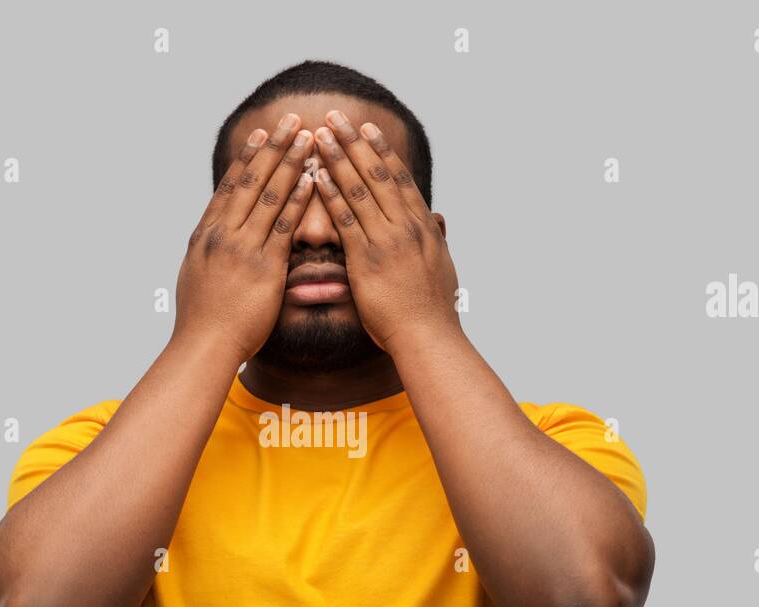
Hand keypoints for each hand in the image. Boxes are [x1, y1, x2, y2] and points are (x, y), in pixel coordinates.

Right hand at [174, 113, 315, 361]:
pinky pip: (283, 225)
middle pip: (250, 181)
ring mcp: (241, 248)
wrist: (204, 346)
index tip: (261, 136)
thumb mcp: (197, 278)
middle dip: (272, 148)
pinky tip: (312, 178)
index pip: (229, 187)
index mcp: (205, 236)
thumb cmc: (202, 322)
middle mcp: (222, 235)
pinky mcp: (262, 267)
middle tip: (290, 120)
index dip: (247, 159)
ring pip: (268, 195)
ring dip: (290, 163)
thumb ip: (208, 255)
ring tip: (308, 137)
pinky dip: (297, 199)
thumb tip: (213, 243)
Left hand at [312, 109, 459, 352]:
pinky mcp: (367, 259)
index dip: (382, 151)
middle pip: (378, 174)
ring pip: (360, 189)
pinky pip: (346, 220)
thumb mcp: (442, 265)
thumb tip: (438, 219)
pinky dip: (330, 195)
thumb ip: (437, 238)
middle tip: (336, 117)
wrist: (428, 337)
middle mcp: (406, 226)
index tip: (368, 129)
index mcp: (422, 226)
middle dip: (355, 143)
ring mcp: (387, 240)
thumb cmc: (433, 309)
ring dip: (338, 158)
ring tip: (319, 135)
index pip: (400, 179)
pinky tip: (315, 176)